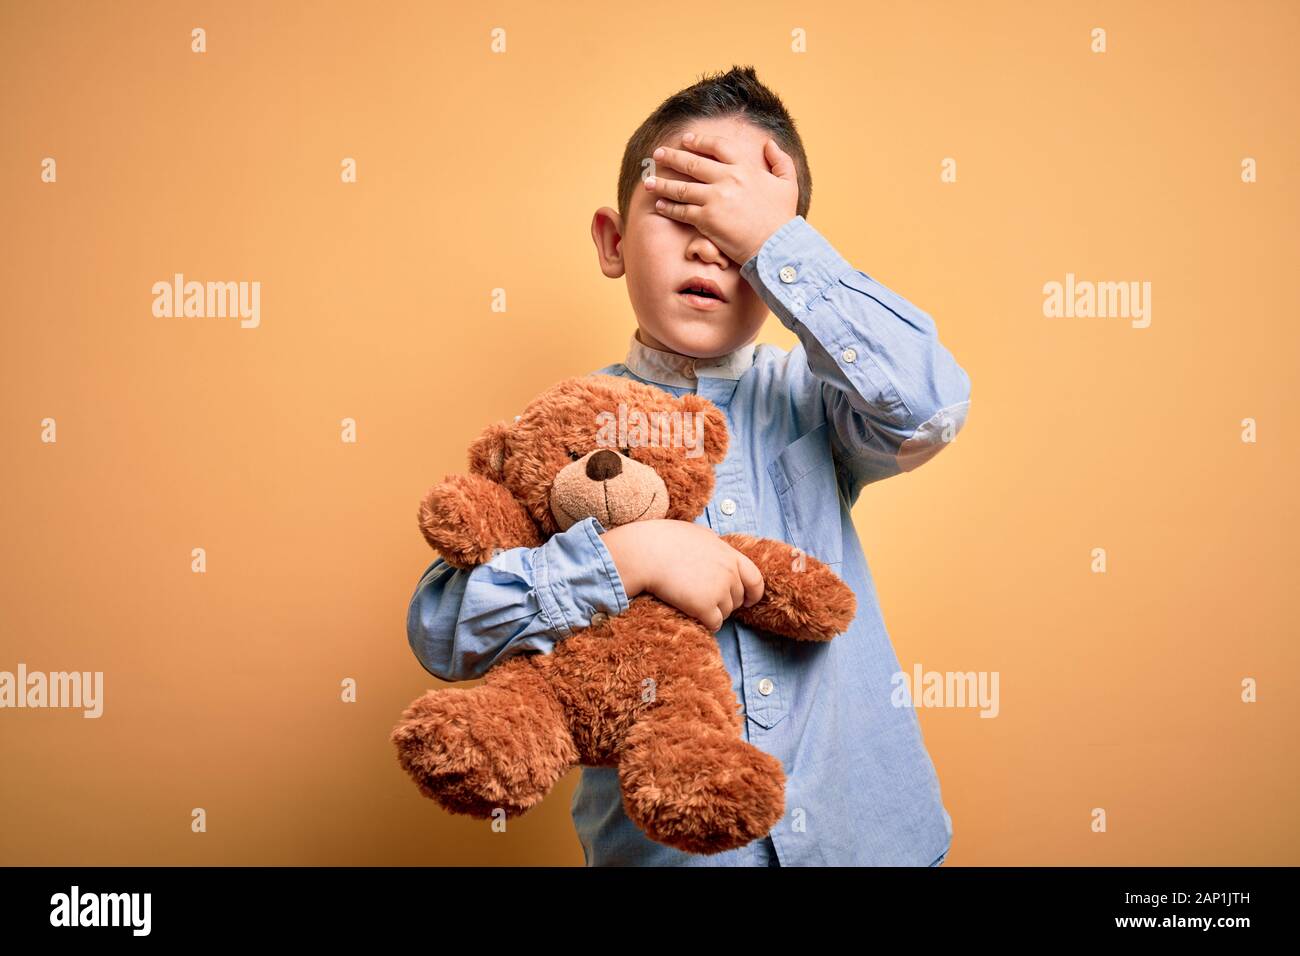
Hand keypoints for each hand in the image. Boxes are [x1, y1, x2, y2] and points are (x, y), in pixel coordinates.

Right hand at [601, 519, 764, 631]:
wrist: (646, 553)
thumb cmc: (663, 540)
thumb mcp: (696, 534)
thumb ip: (713, 544)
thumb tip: (717, 549)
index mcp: (729, 554)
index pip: (756, 578)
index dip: (754, 593)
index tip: (748, 600)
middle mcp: (729, 572)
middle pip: (737, 598)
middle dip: (725, 602)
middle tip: (706, 601)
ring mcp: (719, 590)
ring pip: (726, 613)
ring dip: (713, 612)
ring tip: (692, 603)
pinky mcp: (705, 606)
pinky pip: (714, 624)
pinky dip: (707, 624)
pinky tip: (693, 616)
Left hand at [643, 130, 798, 265]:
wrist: (775, 247)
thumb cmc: (783, 219)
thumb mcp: (788, 184)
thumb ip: (781, 161)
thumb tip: (769, 144)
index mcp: (745, 168)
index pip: (717, 146)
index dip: (699, 141)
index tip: (685, 139)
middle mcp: (727, 179)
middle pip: (692, 163)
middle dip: (672, 157)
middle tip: (657, 154)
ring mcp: (714, 199)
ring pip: (681, 187)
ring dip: (662, 183)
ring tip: (648, 181)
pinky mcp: (706, 220)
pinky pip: (681, 211)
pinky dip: (668, 207)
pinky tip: (658, 205)